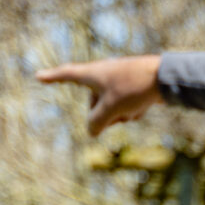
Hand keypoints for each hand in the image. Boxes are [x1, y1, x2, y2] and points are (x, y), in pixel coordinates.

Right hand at [36, 55, 163, 135]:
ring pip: (110, 109)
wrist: (165, 78)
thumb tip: (91, 131)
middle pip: (93, 104)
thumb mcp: (110, 109)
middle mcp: (102, 75)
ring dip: (120, 115)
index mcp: (92, 74)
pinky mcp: (131, 89)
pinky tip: (143, 106)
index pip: (67, 75)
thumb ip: (95, 123)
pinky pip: (124, 108)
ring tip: (133, 107)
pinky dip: (131, 111)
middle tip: (119, 112)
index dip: (52, 77)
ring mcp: (117, 82)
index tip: (38, 76)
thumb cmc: (133, 88)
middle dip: (104, 115)